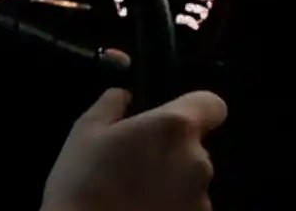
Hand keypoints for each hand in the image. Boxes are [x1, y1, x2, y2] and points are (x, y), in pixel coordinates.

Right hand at [42, 88, 226, 210]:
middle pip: (195, 146)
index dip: (195, 109)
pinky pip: (188, 207)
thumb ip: (111, 103)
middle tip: (135, 164)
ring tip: (135, 193)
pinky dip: (171, 207)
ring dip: (172, 182)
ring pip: (190, 179)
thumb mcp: (85, 130)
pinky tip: (141, 209)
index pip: (211, 105)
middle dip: (171, 151)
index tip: (171, 122)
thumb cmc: (83, 181)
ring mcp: (200, 198)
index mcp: (173, 127)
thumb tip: (124, 96)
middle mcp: (197, 160)